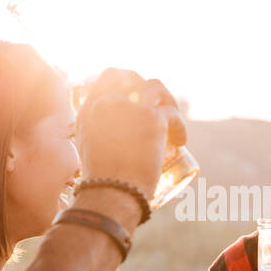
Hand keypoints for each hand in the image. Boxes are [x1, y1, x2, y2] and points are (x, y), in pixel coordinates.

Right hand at [75, 68, 187, 196]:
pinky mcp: (152, 118)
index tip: (137, 95)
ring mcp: (130, 108)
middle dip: (146, 86)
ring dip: (167, 99)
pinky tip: (181, 141)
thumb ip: (97, 138)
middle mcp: (107, 103)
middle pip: (131, 76)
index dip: (126, 81)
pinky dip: (180, 127)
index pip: (108, 78)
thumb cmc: (103, 186)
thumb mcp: (90, 154)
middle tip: (158, 105)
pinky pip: (172, 113)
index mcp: (89, 110)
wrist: (111, 194)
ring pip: (155, 87)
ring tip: (172, 119)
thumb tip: (114, 142)